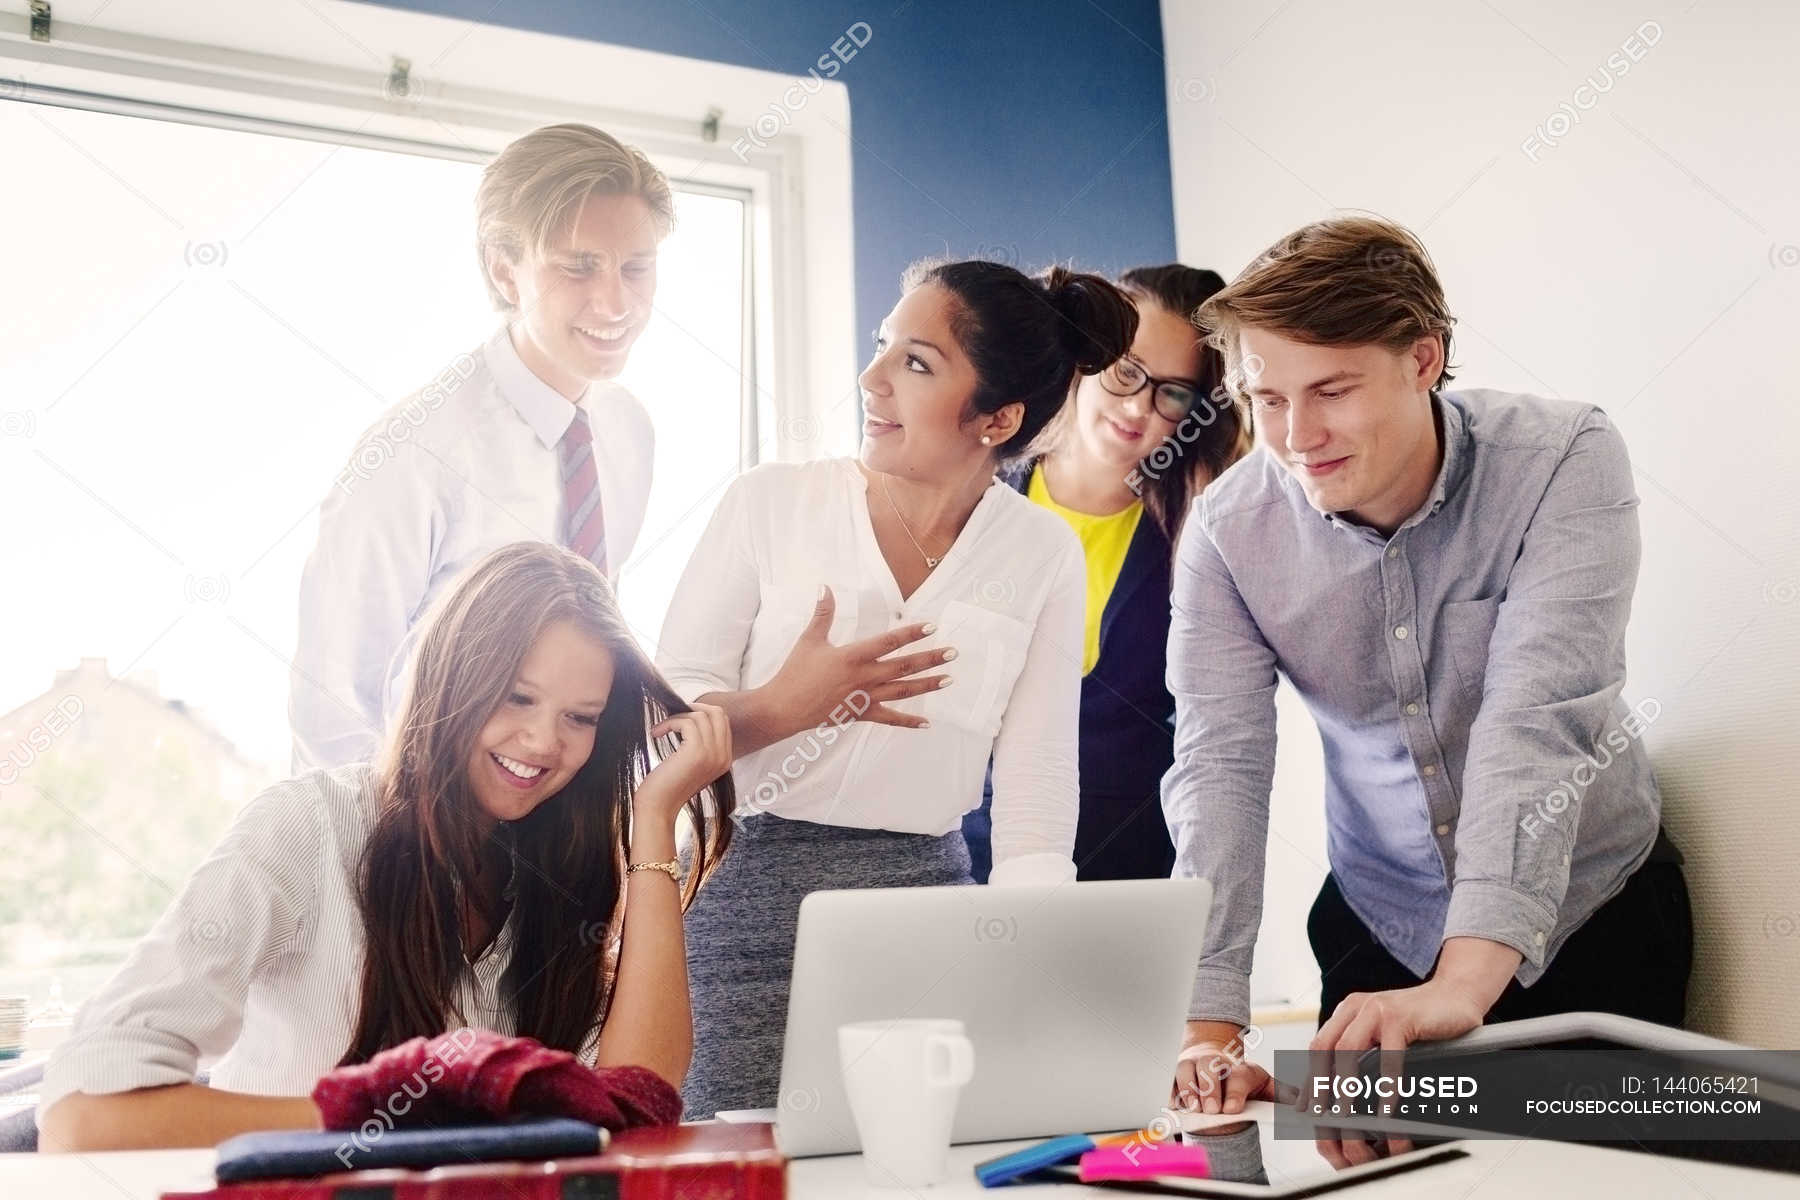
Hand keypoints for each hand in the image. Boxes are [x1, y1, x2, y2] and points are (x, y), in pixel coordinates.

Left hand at [634, 703, 732, 823]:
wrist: (658, 808)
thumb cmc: (668, 785)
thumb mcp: (692, 763)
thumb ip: (700, 743)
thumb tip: (692, 714)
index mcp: (725, 759)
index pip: (723, 721)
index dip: (701, 713)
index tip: (681, 718)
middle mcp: (724, 756)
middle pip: (717, 713)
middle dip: (694, 708)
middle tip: (674, 715)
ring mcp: (713, 754)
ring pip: (700, 716)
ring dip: (677, 717)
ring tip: (661, 729)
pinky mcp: (697, 753)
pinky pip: (686, 722)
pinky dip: (668, 722)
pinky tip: (656, 733)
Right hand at [760, 586, 954, 734]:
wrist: (784, 708)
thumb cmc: (795, 673)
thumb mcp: (810, 639)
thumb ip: (822, 613)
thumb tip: (824, 587)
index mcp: (853, 656)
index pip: (889, 642)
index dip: (911, 633)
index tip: (932, 627)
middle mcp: (864, 677)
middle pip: (904, 666)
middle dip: (930, 658)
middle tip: (953, 652)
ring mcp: (865, 698)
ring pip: (903, 691)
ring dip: (928, 685)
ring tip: (949, 679)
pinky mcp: (862, 714)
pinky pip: (890, 719)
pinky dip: (909, 721)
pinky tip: (926, 723)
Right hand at [1171, 1021, 1273, 1115]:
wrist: (1214, 1061)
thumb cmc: (1240, 1079)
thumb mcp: (1264, 1085)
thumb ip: (1283, 1094)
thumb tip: (1301, 1103)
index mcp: (1238, 1067)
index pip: (1237, 1075)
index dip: (1235, 1092)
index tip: (1232, 1109)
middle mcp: (1213, 1061)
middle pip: (1209, 1066)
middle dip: (1210, 1089)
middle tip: (1213, 1110)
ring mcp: (1192, 1065)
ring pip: (1185, 1069)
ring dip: (1189, 1089)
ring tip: (1193, 1108)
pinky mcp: (1175, 1073)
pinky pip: (1168, 1078)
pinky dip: (1169, 1090)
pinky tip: (1173, 1104)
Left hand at [1307, 977, 1486, 1167]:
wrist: (1455, 996)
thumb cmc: (1419, 1019)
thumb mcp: (1382, 1031)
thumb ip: (1363, 1049)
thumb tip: (1339, 1086)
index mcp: (1348, 1011)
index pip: (1319, 1045)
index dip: (1310, 1077)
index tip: (1306, 1106)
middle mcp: (1356, 1007)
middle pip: (1324, 1047)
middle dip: (1318, 1083)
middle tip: (1319, 1114)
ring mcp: (1376, 1009)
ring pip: (1348, 1050)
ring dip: (1344, 1085)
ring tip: (1345, 1113)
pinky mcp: (1400, 1017)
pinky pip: (1388, 1058)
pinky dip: (1386, 1086)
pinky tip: (1386, 1108)